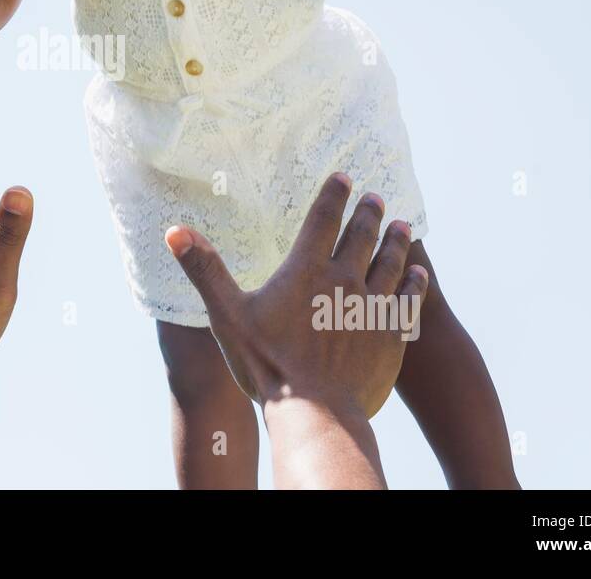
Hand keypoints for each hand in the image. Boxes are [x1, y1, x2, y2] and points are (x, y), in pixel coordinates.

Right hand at [164, 175, 427, 418]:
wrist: (316, 412)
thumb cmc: (266, 364)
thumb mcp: (227, 314)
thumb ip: (204, 270)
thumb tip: (174, 231)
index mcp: (306, 270)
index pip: (323, 219)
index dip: (333, 195)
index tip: (344, 178)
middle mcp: (344, 280)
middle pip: (361, 236)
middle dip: (368, 213)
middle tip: (375, 198)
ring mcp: (371, 306)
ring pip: (390, 262)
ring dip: (395, 240)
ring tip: (400, 225)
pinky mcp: (390, 333)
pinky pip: (407, 298)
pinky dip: (413, 281)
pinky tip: (417, 271)